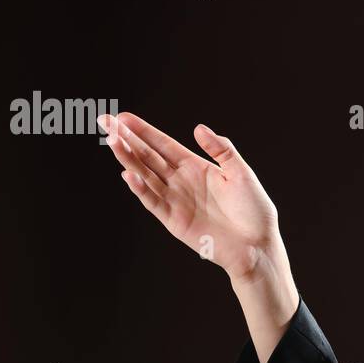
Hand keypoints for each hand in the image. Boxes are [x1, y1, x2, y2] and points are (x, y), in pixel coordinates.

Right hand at [99, 111, 284, 283]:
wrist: (257, 246)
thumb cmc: (254, 211)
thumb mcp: (241, 173)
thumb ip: (221, 150)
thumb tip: (198, 128)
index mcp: (196, 167)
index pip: (163, 145)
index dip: (144, 131)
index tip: (123, 116)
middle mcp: (181, 182)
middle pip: (148, 157)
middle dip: (127, 139)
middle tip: (106, 121)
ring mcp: (176, 200)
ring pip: (145, 176)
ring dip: (128, 159)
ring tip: (112, 141)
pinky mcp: (174, 221)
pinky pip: (153, 202)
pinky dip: (140, 189)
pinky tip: (128, 173)